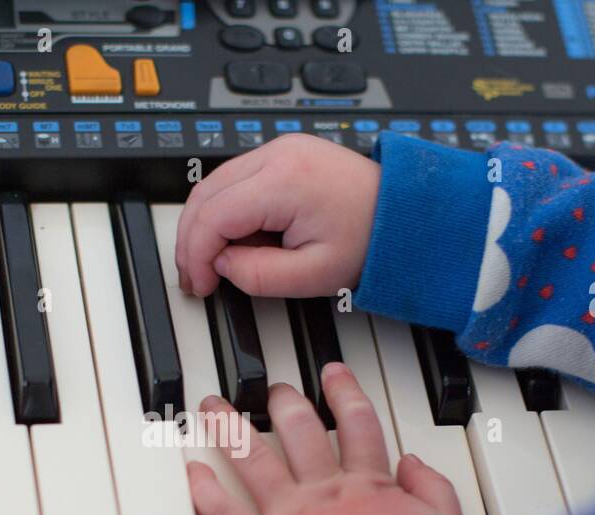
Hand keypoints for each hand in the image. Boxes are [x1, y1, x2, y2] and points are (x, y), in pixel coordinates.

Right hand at [175, 133, 380, 298]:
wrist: (403, 212)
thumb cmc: (370, 238)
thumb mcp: (313, 275)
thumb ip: (258, 275)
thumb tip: (221, 266)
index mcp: (284, 180)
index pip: (213, 216)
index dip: (196, 255)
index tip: (200, 285)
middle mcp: (277, 154)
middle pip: (204, 195)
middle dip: (191, 241)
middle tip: (195, 278)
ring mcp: (278, 149)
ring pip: (213, 185)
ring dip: (204, 226)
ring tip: (211, 264)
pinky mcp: (282, 154)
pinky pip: (234, 181)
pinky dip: (224, 212)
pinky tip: (234, 241)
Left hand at [187, 364, 467, 514]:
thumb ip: (434, 489)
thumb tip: (415, 461)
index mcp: (370, 487)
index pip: (357, 427)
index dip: (345, 395)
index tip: (334, 374)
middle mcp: (324, 492)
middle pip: (299, 433)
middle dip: (284, 403)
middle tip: (273, 388)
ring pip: (254, 459)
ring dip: (230, 429)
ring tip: (213, 407)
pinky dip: (204, 492)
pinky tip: (192, 471)